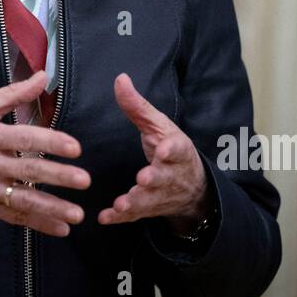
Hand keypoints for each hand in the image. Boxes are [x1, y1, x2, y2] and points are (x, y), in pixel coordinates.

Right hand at [0, 69, 91, 236]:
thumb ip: (13, 93)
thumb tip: (43, 77)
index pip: (25, 139)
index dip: (51, 143)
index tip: (75, 147)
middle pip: (29, 170)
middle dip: (58, 177)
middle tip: (84, 180)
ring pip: (25, 200)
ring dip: (53, 208)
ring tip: (77, 215)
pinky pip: (16, 218)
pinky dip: (39, 225)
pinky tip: (61, 229)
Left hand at [99, 72, 208, 227]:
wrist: (191, 186)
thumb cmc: (169, 148)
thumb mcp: (158, 125)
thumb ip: (138, 106)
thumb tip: (120, 78)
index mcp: (175, 150)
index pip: (177, 149)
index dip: (171, 150)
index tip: (163, 149)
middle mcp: (170, 174)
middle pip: (163, 178)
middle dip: (154, 179)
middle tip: (144, 178)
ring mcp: (159, 194)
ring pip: (149, 201)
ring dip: (135, 202)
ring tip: (122, 204)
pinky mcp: (147, 209)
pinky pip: (134, 216)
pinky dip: (120, 218)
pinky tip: (105, 217)